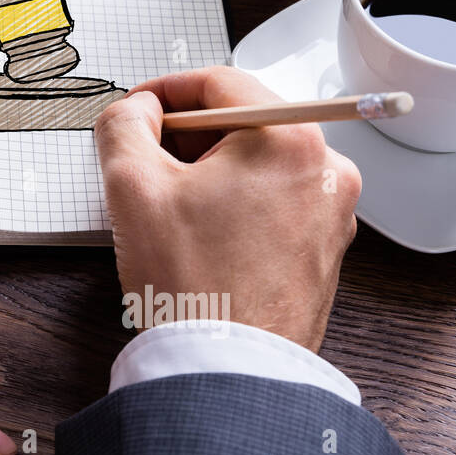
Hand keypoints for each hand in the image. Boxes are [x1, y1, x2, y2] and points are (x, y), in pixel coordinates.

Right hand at [93, 65, 361, 351]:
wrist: (227, 372)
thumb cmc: (191, 285)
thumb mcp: (132, 186)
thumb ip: (124, 125)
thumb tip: (137, 111)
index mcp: (291, 139)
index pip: (219, 82)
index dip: (165, 89)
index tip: (136, 108)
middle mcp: (326, 170)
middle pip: (243, 121)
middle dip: (187, 134)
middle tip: (143, 159)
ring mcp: (331, 212)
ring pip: (257, 164)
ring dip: (209, 170)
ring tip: (168, 206)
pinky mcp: (324, 248)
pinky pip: (272, 202)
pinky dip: (234, 203)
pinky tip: (198, 233)